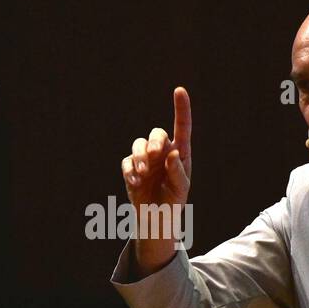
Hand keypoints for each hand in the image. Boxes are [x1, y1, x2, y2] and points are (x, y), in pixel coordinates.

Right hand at [120, 86, 192, 272]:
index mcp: (179, 152)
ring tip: (142, 174)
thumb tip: (172, 153)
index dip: (181, 108)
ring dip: (140, 156)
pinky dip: (130, 170)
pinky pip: (126, 162)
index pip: (181, 126)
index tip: (179, 91)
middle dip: (154, 142)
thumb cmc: (173, 200)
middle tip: (155, 155)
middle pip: (156, 133)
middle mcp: (162, 151)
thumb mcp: (180, 189)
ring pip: (138, 144)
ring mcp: (145, 159)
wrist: (156, 216)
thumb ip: (178, 172)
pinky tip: (135, 182)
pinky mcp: (131, 169)